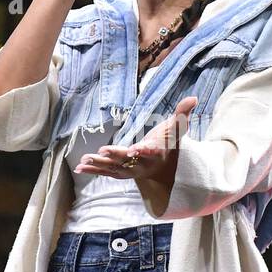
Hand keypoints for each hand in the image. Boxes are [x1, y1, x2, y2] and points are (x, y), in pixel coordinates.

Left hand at [73, 96, 198, 184]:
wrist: (163, 169)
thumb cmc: (167, 145)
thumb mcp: (176, 129)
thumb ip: (182, 114)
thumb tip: (193, 98)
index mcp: (155, 153)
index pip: (149, 151)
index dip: (142, 151)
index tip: (134, 149)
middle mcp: (141, 164)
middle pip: (127, 161)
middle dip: (114, 156)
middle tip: (102, 152)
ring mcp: (130, 171)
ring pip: (113, 168)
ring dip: (98, 165)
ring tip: (83, 161)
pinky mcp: (120, 173)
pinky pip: (105, 173)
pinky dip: (93, 171)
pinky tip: (78, 168)